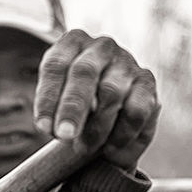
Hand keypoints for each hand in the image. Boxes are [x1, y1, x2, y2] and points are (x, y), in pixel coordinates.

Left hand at [33, 31, 159, 170]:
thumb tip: (58, 128)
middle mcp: (101, 47)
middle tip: (65, 135)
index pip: (56, 65)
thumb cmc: (77, 108)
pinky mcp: (147, 83)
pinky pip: (135, 111)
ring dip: (96, 127)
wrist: (112, 115)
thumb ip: (55, 111)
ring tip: (85, 148)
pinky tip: (110, 147)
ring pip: (111, 93)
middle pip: (84, 71)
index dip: (49, 97)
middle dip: (72, 107)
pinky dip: (121, 134)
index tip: (44, 128)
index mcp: (72, 43)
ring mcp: (127, 62)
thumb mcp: (57, 104)